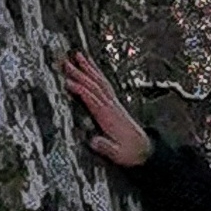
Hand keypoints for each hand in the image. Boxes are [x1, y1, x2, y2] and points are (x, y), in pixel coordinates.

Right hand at [61, 50, 151, 168]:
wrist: (145, 150)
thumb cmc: (130, 153)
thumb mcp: (118, 155)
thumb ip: (106, 147)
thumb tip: (93, 141)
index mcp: (109, 118)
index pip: (93, 100)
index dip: (81, 91)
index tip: (67, 82)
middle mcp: (112, 107)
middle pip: (94, 86)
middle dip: (80, 74)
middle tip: (65, 62)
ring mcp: (114, 103)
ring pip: (100, 81)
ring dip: (89, 68)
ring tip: (78, 54)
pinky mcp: (115, 103)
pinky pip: (105, 84)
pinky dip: (97, 73)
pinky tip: (91, 66)